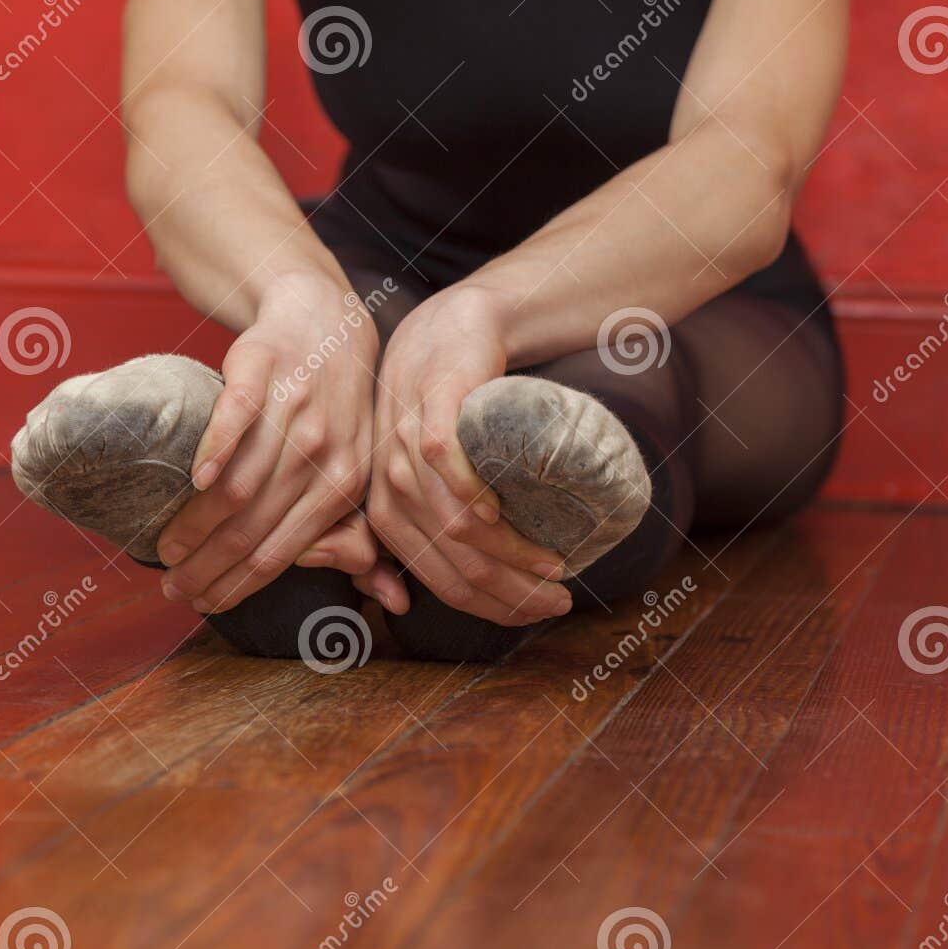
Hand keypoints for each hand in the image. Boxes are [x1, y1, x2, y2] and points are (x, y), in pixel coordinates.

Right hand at [156, 275, 381, 612]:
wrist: (324, 322)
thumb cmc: (338, 409)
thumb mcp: (359, 470)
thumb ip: (360, 535)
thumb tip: (392, 607)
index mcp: (344, 485)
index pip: (281, 552)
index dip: (237, 586)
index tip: (202, 604)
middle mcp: (323, 450)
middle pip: (253, 527)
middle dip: (207, 567)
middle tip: (171, 588)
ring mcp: (293, 408)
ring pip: (240, 484)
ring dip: (196, 524)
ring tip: (165, 549)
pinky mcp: (263, 368)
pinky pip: (236, 416)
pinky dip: (214, 450)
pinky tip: (194, 481)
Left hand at [366, 285, 571, 626]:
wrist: (447, 334)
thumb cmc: (439, 415)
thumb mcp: (415, 479)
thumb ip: (408, 536)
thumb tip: (395, 606)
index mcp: (387, 515)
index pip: (443, 582)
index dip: (495, 609)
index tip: (541, 614)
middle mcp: (389, 487)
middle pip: (456, 563)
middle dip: (513, 593)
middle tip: (561, 601)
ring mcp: (405, 447)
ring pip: (455, 524)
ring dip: (509, 554)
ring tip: (555, 564)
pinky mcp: (428, 407)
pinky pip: (442, 463)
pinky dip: (471, 494)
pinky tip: (501, 513)